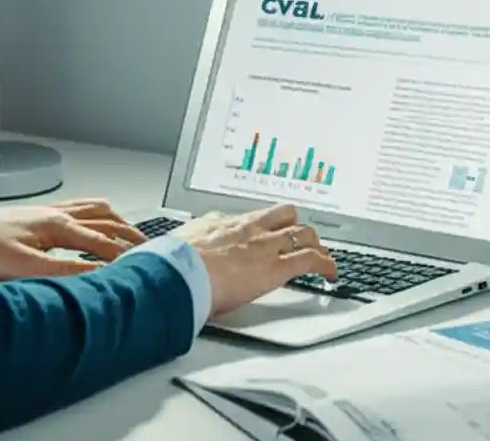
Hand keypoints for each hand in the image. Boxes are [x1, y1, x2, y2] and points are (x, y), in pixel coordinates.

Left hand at [0, 199, 147, 280]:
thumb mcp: (25, 266)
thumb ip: (66, 269)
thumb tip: (100, 273)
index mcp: (58, 225)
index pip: (104, 242)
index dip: (125, 257)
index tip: (143, 268)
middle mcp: (57, 213)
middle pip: (107, 219)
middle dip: (131, 234)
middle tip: (149, 250)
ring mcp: (49, 210)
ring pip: (95, 208)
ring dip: (117, 219)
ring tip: (131, 232)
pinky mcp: (39, 214)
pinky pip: (79, 206)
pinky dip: (97, 213)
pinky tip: (94, 220)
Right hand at [170, 204, 336, 317]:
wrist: (176, 275)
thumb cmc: (168, 268)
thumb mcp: (170, 252)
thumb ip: (175, 253)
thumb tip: (158, 260)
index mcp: (218, 223)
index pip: (246, 218)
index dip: (258, 225)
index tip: (260, 232)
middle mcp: (245, 227)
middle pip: (280, 214)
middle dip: (292, 224)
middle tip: (299, 236)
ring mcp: (263, 244)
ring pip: (301, 232)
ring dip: (313, 242)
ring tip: (321, 253)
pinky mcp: (276, 266)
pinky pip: (311, 259)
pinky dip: (326, 265)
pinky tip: (331, 272)